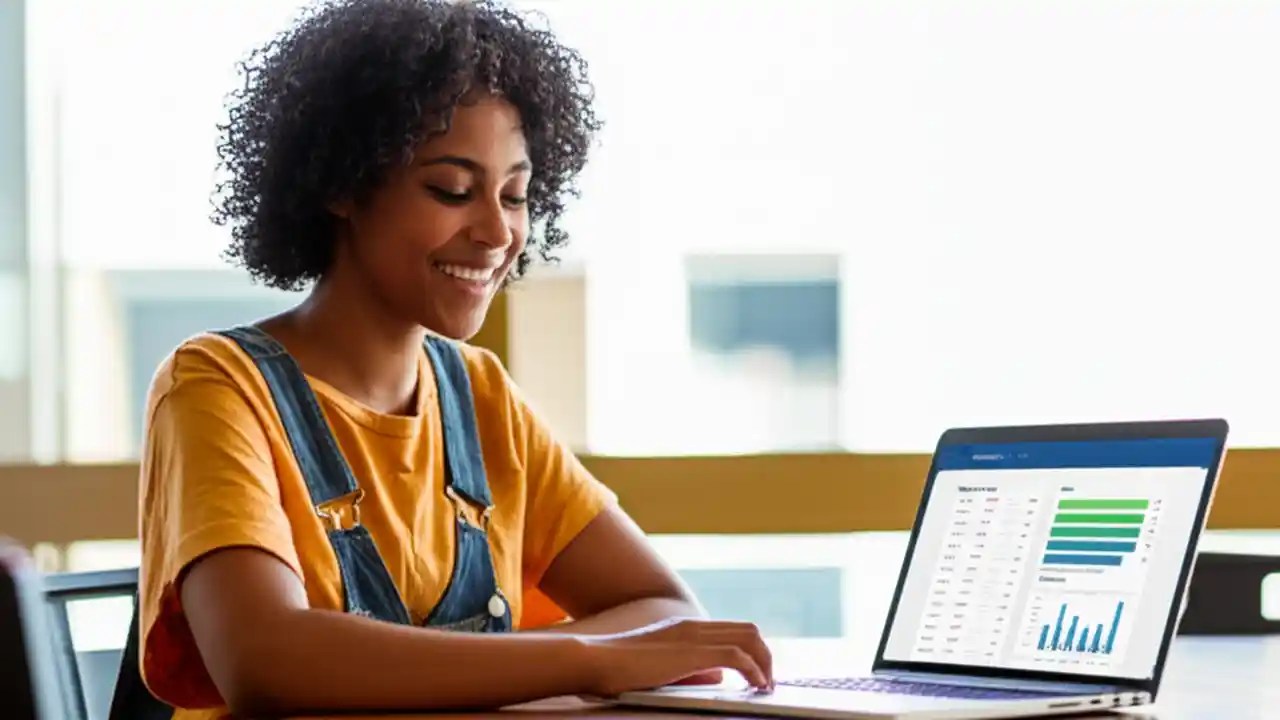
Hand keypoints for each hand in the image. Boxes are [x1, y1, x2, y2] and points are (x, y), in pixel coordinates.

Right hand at [582, 618, 772, 696]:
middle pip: (748, 629)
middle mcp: (693, 626)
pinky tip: (756, 686)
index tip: (757, 673)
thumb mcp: (661, 668)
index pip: (731, 630)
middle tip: (767, 682)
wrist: (595, 659)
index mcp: (685, 628)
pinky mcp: (692, 652)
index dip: (751, 650)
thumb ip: (691, 670)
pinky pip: (738, 656)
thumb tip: (719, 677)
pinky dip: (754, 670)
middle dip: (765, 655)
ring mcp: (694, 636)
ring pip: (749, 637)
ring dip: (765, 661)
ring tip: (766, 685)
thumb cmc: (618, 669)